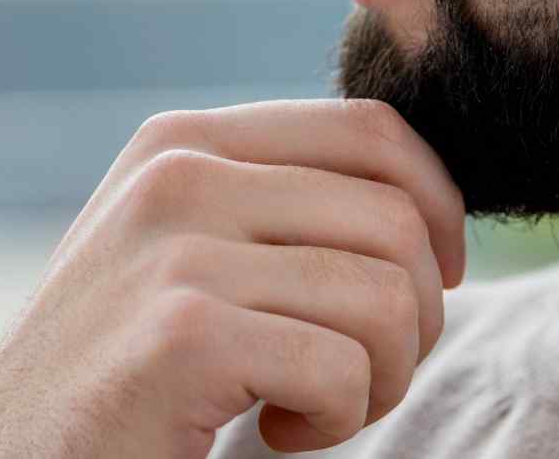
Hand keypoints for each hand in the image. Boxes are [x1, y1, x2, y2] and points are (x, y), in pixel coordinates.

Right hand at [0, 97, 465, 458]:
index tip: (433, 281)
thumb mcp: (187, 254)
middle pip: (394, 217)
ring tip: (311, 407)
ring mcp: (175, 248)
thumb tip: (424, 200)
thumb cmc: (120, 379)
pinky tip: (273, 436)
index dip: (438, 208)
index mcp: (183, 141)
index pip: (369, 130)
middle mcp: (177, 173)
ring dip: (380, 378)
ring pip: (384, 295)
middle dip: (415, 316)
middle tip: (360, 376)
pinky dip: (335, 421)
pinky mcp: (183, 333)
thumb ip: (274, 206)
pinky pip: (343, 368)